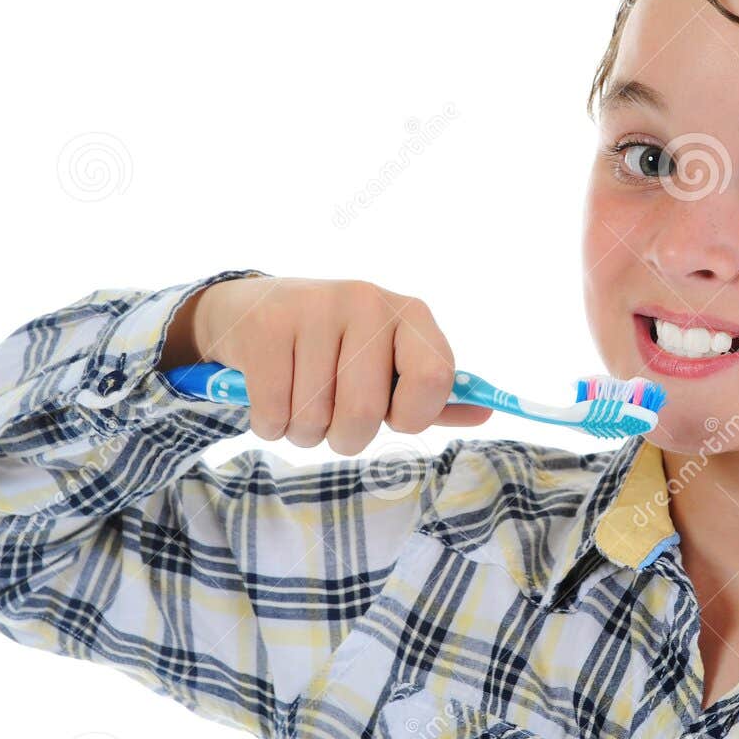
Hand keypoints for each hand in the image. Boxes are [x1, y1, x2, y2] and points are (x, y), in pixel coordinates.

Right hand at [161, 275, 490, 453]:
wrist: (252, 311)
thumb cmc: (336, 352)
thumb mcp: (389, 367)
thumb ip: (434, 395)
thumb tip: (485, 414)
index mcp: (410, 314)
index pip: (434, 377)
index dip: (412, 416)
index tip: (392, 415)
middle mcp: (368, 300)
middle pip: (366, 412)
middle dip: (346, 437)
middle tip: (334, 419)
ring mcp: (314, 306)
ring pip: (314, 418)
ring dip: (303, 431)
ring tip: (298, 398)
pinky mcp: (266, 324)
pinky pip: (273, 413)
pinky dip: (269, 424)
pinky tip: (269, 395)